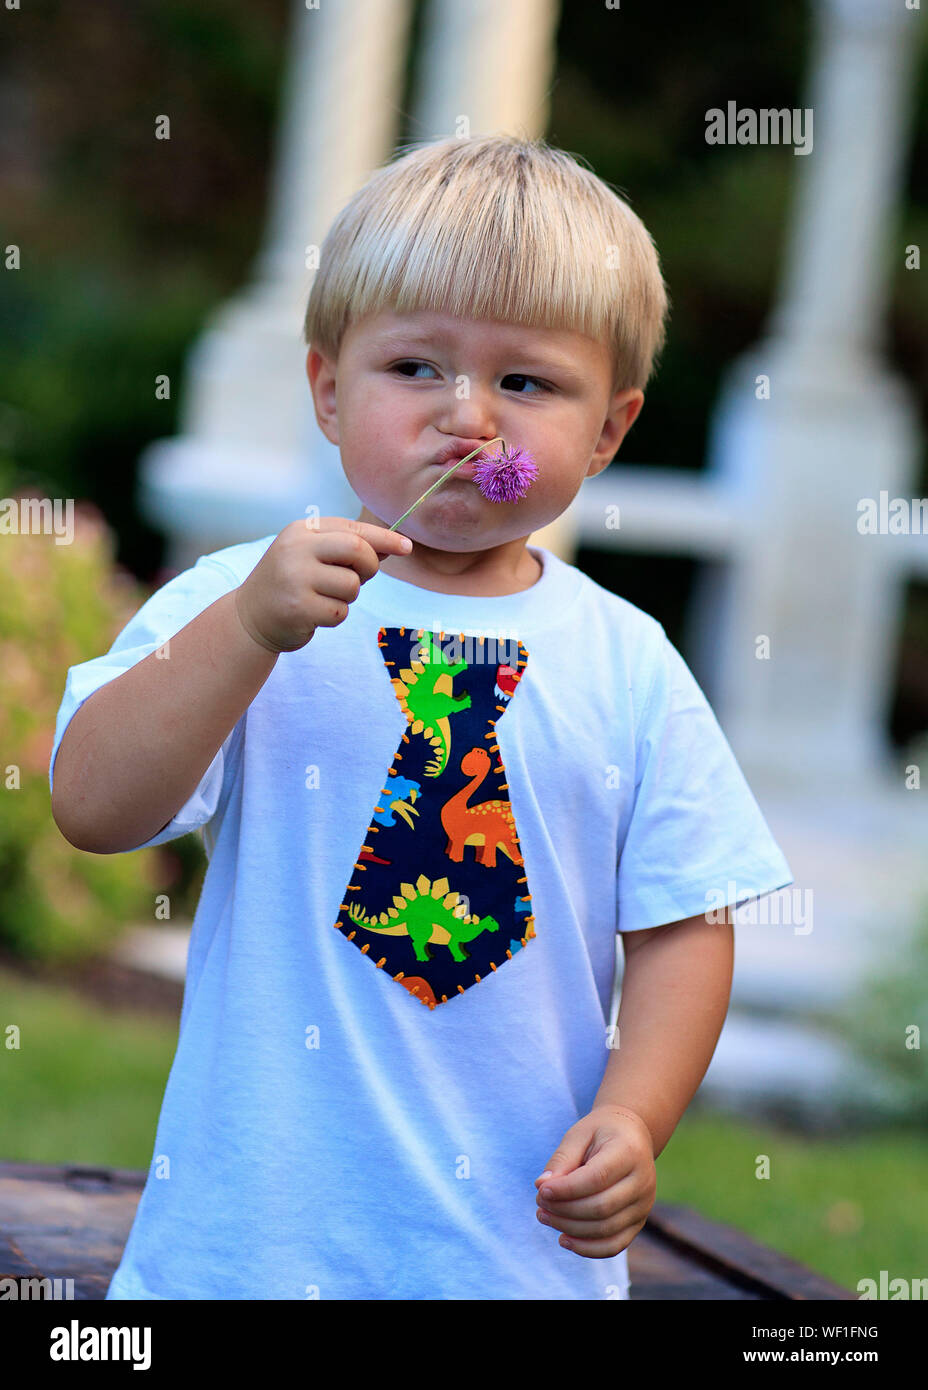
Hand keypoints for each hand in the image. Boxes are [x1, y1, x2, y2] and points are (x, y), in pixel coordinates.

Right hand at [234, 516, 411, 653]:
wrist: (250, 617)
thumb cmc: (291, 583)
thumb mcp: (313, 556)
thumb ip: (348, 549)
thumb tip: (394, 544)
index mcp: (301, 531)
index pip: (353, 529)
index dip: (384, 538)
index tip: (407, 547)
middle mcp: (295, 549)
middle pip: (357, 550)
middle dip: (369, 566)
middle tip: (362, 578)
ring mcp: (295, 578)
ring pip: (352, 585)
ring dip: (348, 597)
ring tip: (326, 597)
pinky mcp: (298, 608)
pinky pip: (340, 611)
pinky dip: (335, 615)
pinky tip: (315, 613)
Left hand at [533, 1105, 656, 1257]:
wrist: (632, 1135)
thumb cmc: (601, 1132)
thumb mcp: (579, 1134)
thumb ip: (562, 1159)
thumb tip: (541, 1187)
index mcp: (629, 1152)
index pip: (597, 1178)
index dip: (566, 1189)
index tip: (541, 1191)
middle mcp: (643, 1181)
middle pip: (601, 1207)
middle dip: (564, 1210)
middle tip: (539, 1205)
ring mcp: (644, 1204)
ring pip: (606, 1229)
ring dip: (570, 1229)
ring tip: (545, 1217)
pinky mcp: (639, 1221)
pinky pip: (615, 1245)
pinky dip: (588, 1249)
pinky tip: (564, 1239)